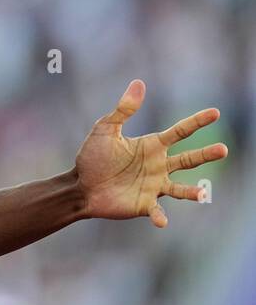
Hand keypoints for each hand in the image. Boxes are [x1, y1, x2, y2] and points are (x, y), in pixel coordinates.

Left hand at [75, 79, 225, 226]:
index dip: (196, 122)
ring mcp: (154, 186)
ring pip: (180, 189)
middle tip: (224, 149)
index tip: (215, 113)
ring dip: (192, 192)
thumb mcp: (105, 129)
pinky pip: (157, 212)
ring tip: (203, 193)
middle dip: (206, 155)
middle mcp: (158, 166)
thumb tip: (139, 83)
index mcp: (151, 146)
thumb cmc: (93, 156)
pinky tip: (162, 221)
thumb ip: (123, 109)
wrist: (81, 185)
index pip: (179, 131)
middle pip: (188, 159)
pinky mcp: (144, 204)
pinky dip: (161, 217)